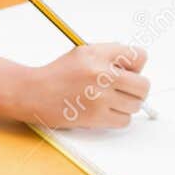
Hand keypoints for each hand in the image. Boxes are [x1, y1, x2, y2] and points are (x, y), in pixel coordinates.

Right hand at [20, 43, 150, 128]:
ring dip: (125, 105)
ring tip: (106, 101)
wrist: (31, 93)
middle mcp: (100, 73)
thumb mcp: (82, 54)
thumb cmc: (58, 74)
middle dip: (135, 90)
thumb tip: (138, 70)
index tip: (124, 71)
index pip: (139, 56)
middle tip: (121, 91)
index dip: (134, 66)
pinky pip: (124, 120)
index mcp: (97, 54)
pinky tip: (100, 111)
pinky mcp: (95, 116)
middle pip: (143, 86)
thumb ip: (110, 56)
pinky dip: (116, 118)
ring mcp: (99, 96)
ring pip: (136, 105)